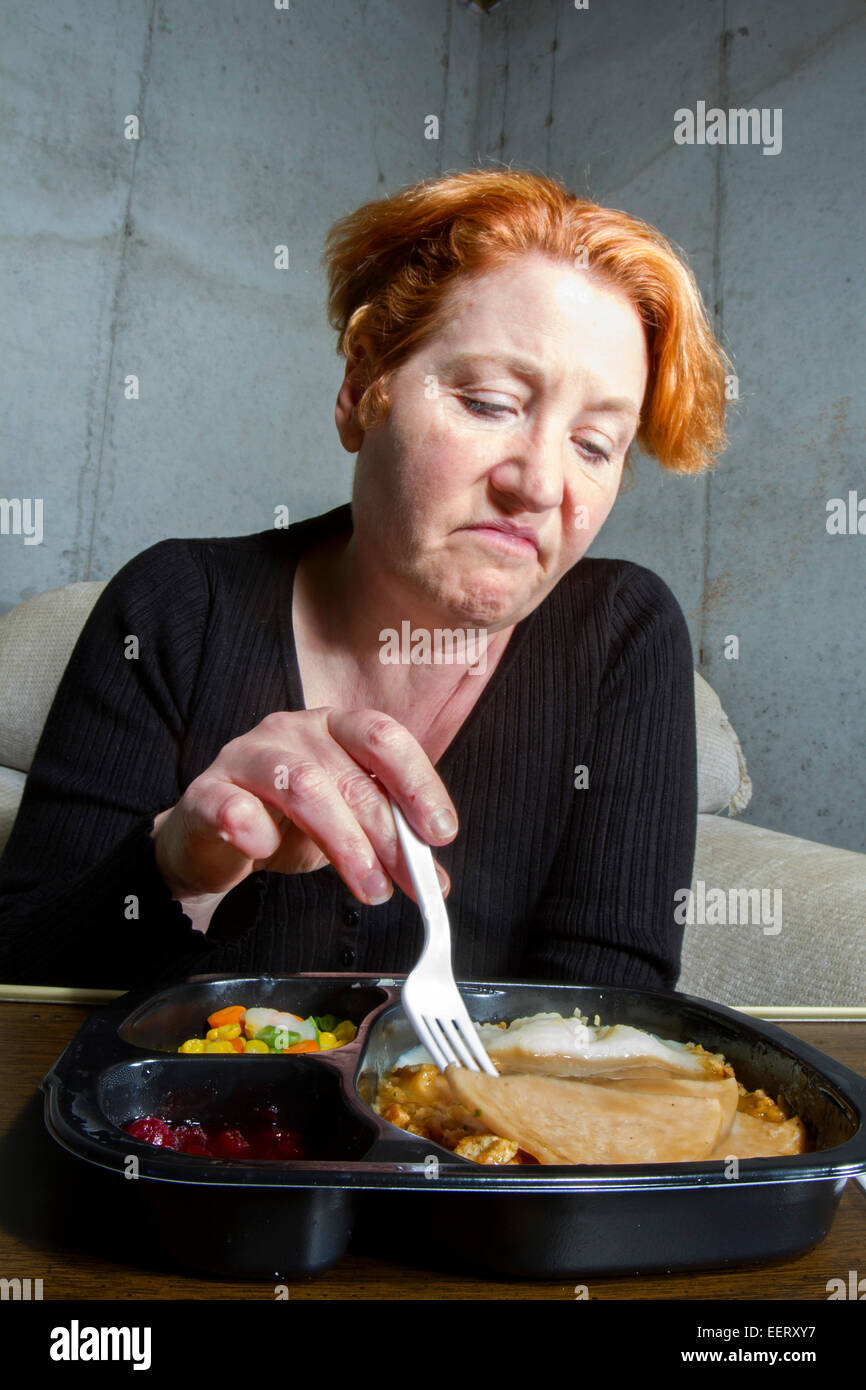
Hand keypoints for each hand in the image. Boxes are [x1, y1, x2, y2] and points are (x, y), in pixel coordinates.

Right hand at [150, 707, 456, 907]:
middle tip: (405, 880)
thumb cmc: (286, 824)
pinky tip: (264, 850)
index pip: (383, 739)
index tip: (440, 832)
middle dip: (386, 834)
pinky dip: (249, 826)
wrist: (214, 841)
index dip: (418, 783)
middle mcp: (293, 731)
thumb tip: (435, 882)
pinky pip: (229, 803)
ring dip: (342, 840)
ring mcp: (247, 756)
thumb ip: (389, 843)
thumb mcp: (348, 826)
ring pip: (302, 786)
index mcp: (335, 729)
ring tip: (366, 885)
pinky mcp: (208, 791)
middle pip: (349, 775)